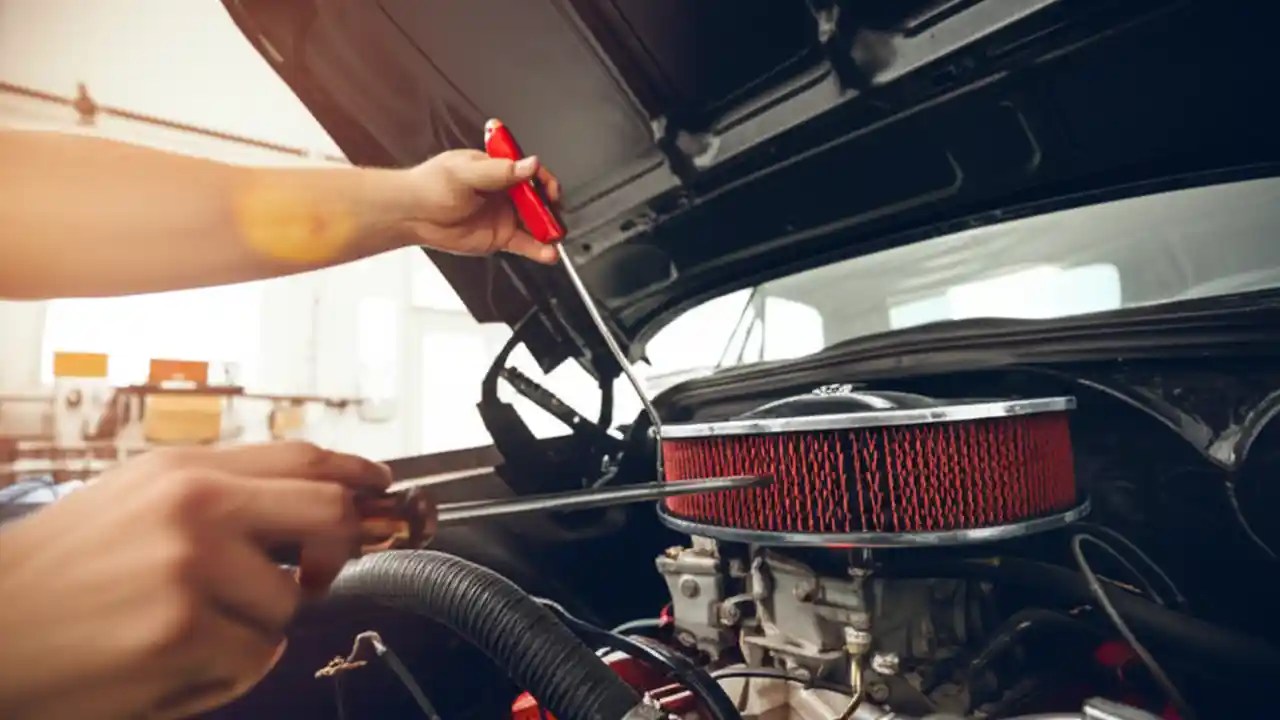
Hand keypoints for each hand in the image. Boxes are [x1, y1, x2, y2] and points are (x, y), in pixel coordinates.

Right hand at [0, 442, 390, 719]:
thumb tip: (308, 496)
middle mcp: (196, 509)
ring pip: (290, 604)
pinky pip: (256, 658)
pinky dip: (226, 669)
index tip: (380, 487)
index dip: (356, 475)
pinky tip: (173, 658)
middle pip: (329, 517)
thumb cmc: (61, 566)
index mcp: (187, 472)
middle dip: (335, 552)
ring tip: (189, 626)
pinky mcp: (182, 634)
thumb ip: (221, 491)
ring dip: (256, 625)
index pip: (303, 459)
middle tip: (311, 574)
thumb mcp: (138, 498)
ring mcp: (192, 571)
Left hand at [394, 149, 562, 263]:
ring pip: (536, 222)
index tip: (549, 189)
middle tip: (552, 216)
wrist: (412, 215)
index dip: (544, 180)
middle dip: (550, 207)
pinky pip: (525, 244)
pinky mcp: (500, 237)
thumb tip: (529, 164)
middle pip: (539, 199)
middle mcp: (506, 191)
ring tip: (554, 237)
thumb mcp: (465, 173)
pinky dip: (539, 250)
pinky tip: (548, 253)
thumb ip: (500, 171)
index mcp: (498, 168)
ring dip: (549, 230)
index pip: (530, 171)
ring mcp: (505, 215)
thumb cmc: (430, 187)